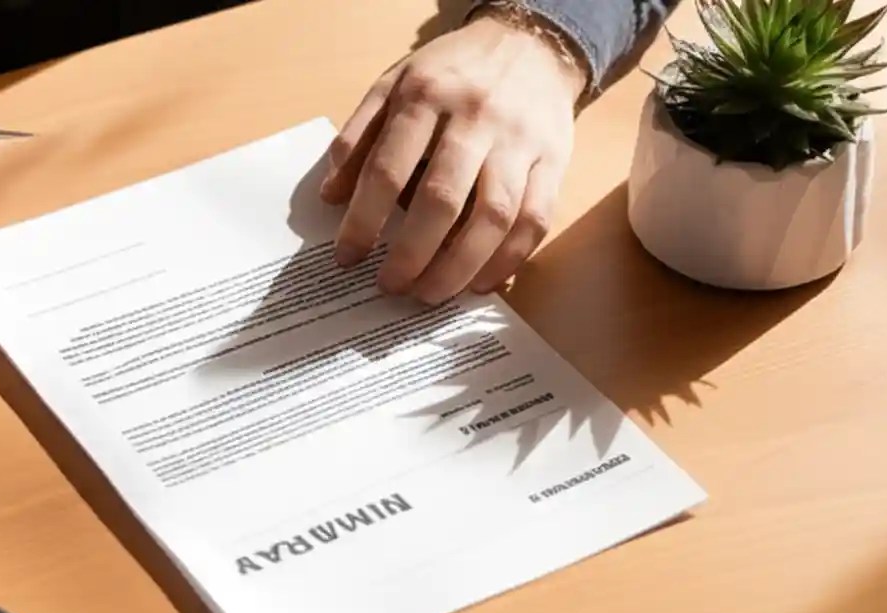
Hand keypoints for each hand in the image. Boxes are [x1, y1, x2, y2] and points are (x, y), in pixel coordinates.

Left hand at [321, 11, 586, 302]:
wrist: (530, 45)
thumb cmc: (452, 73)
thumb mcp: (393, 84)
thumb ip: (358, 136)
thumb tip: (332, 196)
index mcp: (425, 97)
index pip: (388, 170)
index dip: (364, 221)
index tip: (348, 257)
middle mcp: (475, 119)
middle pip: (442, 199)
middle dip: (411, 254)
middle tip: (390, 286)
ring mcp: (519, 143)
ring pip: (493, 217)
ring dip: (459, 267)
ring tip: (429, 294)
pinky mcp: (554, 163)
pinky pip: (534, 221)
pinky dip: (507, 261)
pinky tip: (479, 284)